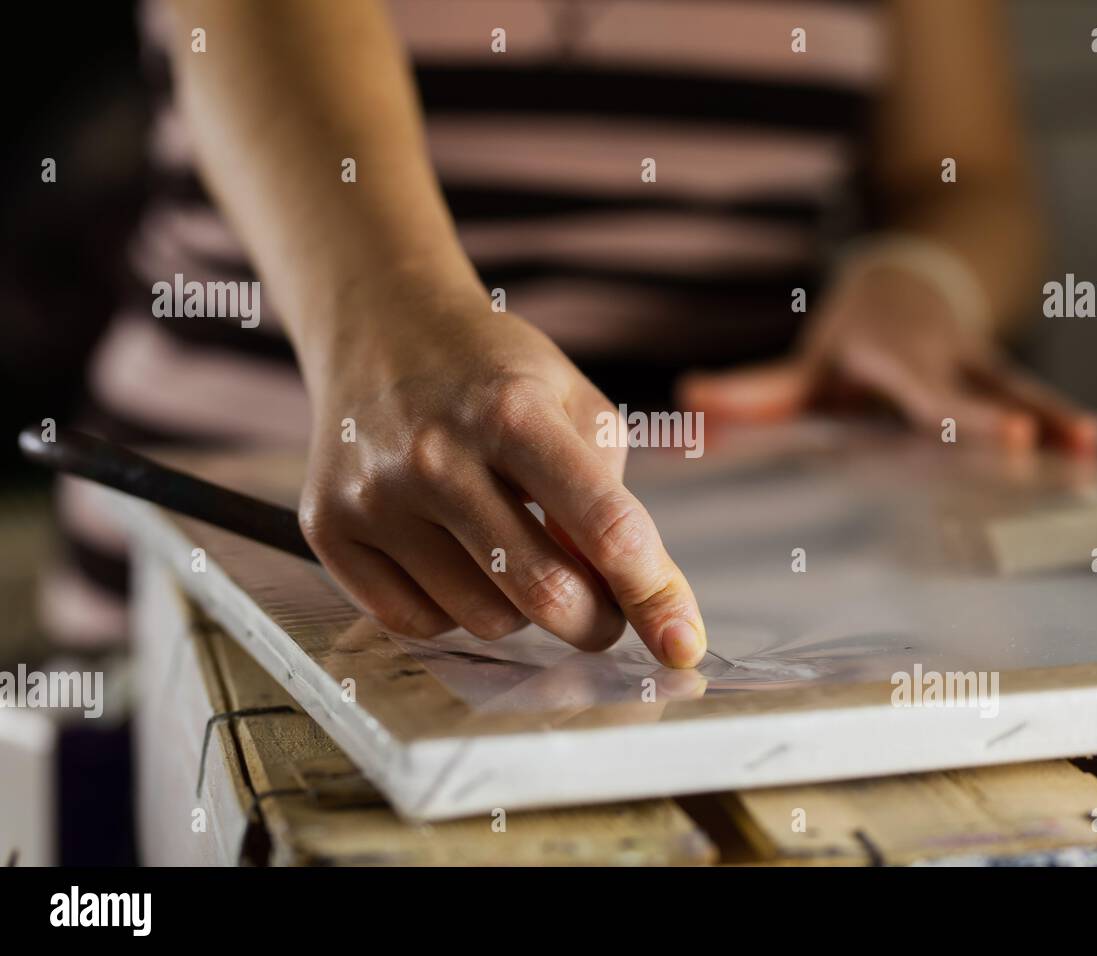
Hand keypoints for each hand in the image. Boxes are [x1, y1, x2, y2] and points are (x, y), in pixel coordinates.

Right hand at [296, 275, 705, 667]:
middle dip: (594, 622)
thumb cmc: (495, 375)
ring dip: (520, 610)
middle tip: (602, 613)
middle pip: (543, 592)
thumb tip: (633, 602)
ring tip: (511, 552)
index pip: (604, 525)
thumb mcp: (576, 406)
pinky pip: (416, 622)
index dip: (654, 594)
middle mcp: (435, 455)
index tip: (684, 644)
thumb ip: (610, 501)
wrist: (381, 330)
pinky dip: (454, 610)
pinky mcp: (329, 528)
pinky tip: (456, 558)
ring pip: (482, 619)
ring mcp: (375, 496)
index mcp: (512, 412)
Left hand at [679, 265, 1096, 453]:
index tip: (935, 420)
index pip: (898, 390)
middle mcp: (930, 360)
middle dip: (984, 417)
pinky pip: (1030, 392)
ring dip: (1047, 415)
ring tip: (1090, 442)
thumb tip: (688, 396)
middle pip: (959, 392)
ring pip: (1010, 388)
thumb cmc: (851, 338)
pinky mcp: (996, 373)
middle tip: (1016, 442)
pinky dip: (1060, 416)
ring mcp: (970, 364)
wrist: (911, 278)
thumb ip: (758, 390)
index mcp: (880, 362)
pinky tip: (1095, 443)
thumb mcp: (808, 362)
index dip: (917, 406)